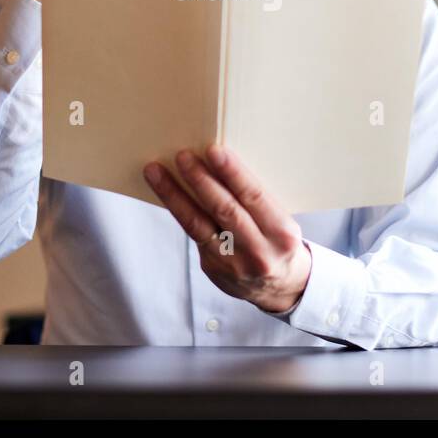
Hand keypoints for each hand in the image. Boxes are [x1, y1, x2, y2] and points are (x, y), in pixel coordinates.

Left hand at [143, 144, 312, 313]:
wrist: (280, 287)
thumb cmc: (277, 240)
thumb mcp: (281, 221)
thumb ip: (256, 199)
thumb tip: (217, 162)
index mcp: (281, 233)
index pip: (254, 197)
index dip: (233, 173)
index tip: (213, 150)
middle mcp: (258, 251)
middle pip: (224, 210)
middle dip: (200, 180)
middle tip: (182, 156)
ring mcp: (233, 263)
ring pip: (198, 224)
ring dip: (174, 195)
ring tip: (156, 171)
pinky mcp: (212, 267)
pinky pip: (192, 233)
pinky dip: (178, 209)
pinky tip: (165, 192)